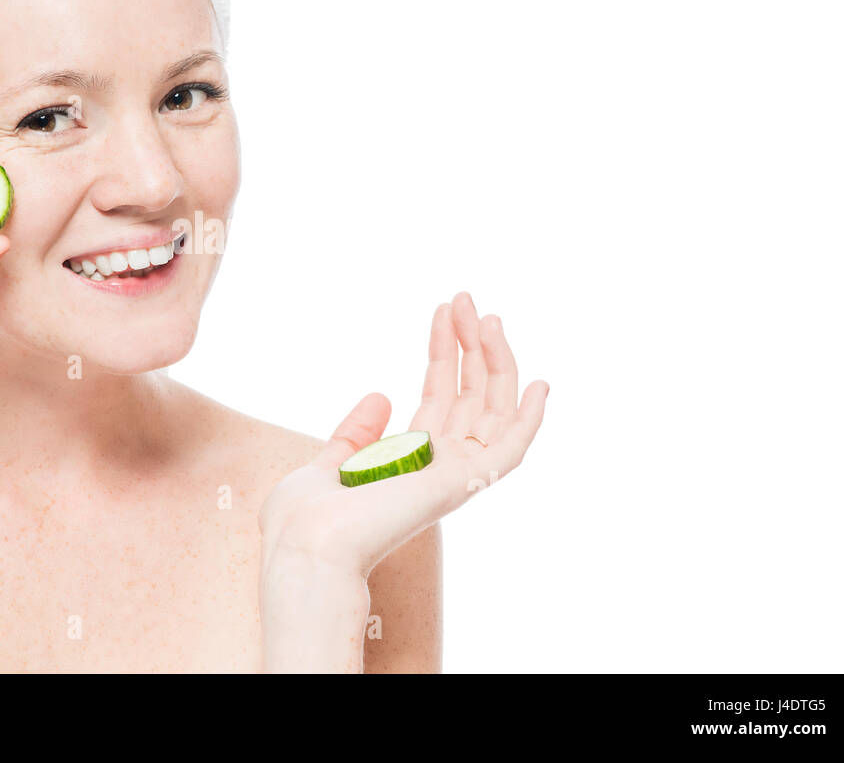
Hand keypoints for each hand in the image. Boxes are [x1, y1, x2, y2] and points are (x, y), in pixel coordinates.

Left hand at [260, 292, 548, 580]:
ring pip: (491, 411)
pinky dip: (529, 420)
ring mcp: (451, 477)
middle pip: (468, 397)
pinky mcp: (460, 483)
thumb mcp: (329, 463)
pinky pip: (510, 452)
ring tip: (485, 316)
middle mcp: (435, 470)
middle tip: (464, 298)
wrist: (303, 545)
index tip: (444, 313)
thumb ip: (357, 435)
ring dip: (494, 361)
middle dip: (469, 345)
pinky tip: (539, 384)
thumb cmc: (304, 522)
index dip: (445, 354)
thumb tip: (381, 395)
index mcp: (406, 465)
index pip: (439, 399)